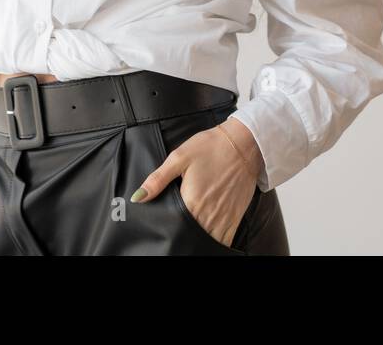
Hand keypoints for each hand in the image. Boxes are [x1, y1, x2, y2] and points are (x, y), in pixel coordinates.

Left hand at [130, 118, 263, 246]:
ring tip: (190, 236)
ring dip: (199, 240)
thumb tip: (137, 197)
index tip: (164, 231)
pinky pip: (225, 238)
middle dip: (183, 238)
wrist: (244, 143)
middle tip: (176, 234)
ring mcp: (224, 217)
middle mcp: (208, 214)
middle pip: (192, 237)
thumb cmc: (211, 147)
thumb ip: (157, 179)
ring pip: (209, 240)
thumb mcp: (179, 157)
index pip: (176, 228)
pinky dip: (217, 241)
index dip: (169, 231)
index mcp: (192, 202)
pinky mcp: (236, 216)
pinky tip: (208, 235)